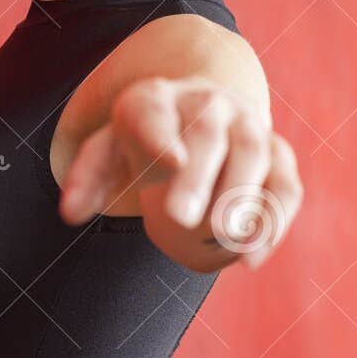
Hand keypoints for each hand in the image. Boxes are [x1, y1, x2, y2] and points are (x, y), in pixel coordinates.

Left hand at [58, 76, 302, 269]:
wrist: (203, 110)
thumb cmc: (147, 138)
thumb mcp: (110, 149)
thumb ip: (89, 177)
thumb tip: (70, 213)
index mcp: (156, 98)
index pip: (154, 112)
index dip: (161, 138)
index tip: (169, 164)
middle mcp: (209, 102)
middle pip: (207, 132)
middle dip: (198, 175)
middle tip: (181, 218)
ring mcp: (249, 124)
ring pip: (254, 151)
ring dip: (241, 195)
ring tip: (225, 237)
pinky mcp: (279, 153)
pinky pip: (285, 184)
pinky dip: (274, 220)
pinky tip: (250, 259)